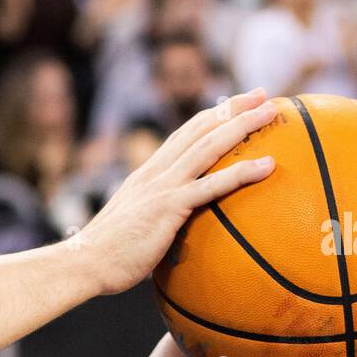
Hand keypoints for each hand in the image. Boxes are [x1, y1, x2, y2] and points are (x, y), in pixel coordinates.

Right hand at [73, 89, 278, 294]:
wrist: (84, 262)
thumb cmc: (112, 254)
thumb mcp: (139, 225)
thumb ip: (159, 216)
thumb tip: (177, 226)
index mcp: (149, 172)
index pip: (185, 134)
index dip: (212, 116)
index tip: (236, 103)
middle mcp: (157, 171)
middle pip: (201, 129)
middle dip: (233, 108)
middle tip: (263, 94)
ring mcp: (163, 186)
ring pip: (209, 146)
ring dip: (243, 125)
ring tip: (272, 113)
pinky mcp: (168, 206)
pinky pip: (212, 186)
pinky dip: (242, 172)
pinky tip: (269, 165)